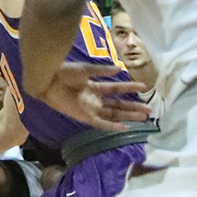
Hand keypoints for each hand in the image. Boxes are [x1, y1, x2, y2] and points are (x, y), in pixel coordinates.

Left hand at [35, 62, 149, 130]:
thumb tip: (119, 69)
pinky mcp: (84, 117)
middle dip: (133, 107)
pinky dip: (113, 126)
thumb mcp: (85, 69)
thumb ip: (101, 71)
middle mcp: (95, 98)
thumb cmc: (64, 72)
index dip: (130, 88)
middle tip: (149, 110)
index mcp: (95, 86)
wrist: (47, 81)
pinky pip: (101, 123)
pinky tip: (125, 127)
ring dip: (128, 116)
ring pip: (114, 114)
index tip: (144, 87)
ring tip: (143, 118)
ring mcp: (91, 108)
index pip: (117, 88)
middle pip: (119, 104)